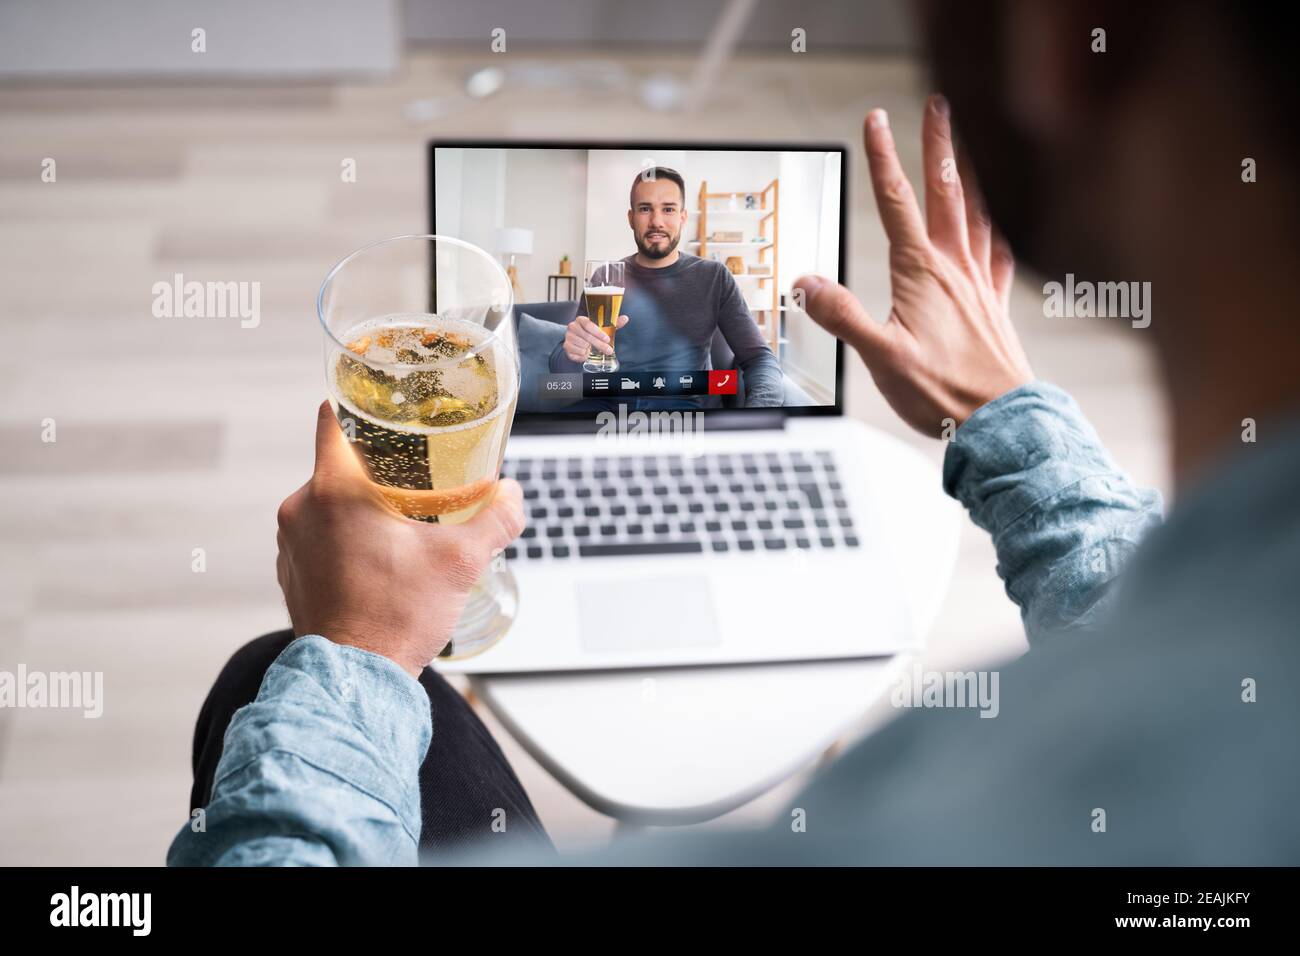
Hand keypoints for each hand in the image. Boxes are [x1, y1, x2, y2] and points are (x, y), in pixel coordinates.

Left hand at [275, 402, 524, 677]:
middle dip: (376, 466)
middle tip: (415, 475)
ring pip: (327, 502)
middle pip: (337, 463)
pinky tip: (379, 558)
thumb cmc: (397, 618)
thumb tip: (512, 496)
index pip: (332, 419)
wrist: (356, 682)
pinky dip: (344, 539)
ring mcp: (291, 544)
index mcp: (334, 490)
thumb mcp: (461, 562)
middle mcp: (301, 510)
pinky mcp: (291, 573)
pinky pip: (317, 537)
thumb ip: (494, 520)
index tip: (384, 410)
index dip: (357, 407)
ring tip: (402, 521)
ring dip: (360, 506)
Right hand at [563, 313, 628, 362]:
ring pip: (582, 346)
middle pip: (587, 337)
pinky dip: (583, 355)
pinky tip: (586, 352)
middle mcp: (572, 327)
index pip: (588, 324)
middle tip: (608, 350)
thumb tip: (625, 318)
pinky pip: (577, 353)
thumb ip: (613, 324)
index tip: (607, 339)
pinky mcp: (566, 347)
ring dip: (590, 349)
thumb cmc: (591, 333)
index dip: (598, 332)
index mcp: (581, 319)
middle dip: (599, 345)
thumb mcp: (602, 328)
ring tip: (591, 348)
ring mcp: (568, 337)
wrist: (577, 341)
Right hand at [795, 96, 1032, 434]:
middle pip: (945, 192)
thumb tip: (806, 284)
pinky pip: (996, 257)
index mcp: (922, 273)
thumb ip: (841, 316)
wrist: (1001, 420)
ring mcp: (979, 285)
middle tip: (937, 108)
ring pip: (974, 216)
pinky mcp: (994, 307)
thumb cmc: (944, 393)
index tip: (876, 121)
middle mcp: (955, 269)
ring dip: (967, 180)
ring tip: (963, 156)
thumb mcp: (880, 356)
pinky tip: (992, 236)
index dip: (884, 158)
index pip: (895, 202)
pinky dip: (992, 236)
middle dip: (938, 146)